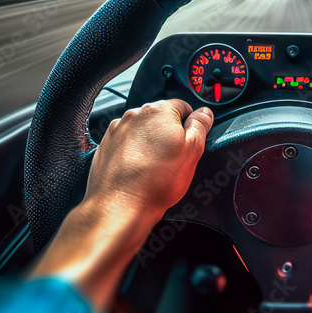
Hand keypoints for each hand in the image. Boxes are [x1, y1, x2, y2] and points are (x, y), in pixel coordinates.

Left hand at [83, 99, 213, 222]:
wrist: (120, 206)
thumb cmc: (155, 182)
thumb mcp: (192, 152)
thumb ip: (200, 126)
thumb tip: (204, 112)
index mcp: (159, 111)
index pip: (183, 107)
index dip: (190, 125)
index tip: (189, 142)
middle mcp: (135, 115)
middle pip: (160, 118)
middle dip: (169, 134)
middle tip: (173, 159)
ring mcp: (117, 129)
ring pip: (142, 131)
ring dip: (150, 143)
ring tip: (154, 168)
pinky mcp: (106, 145)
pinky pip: (126, 143)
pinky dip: (134, 152)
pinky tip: (139, 170)